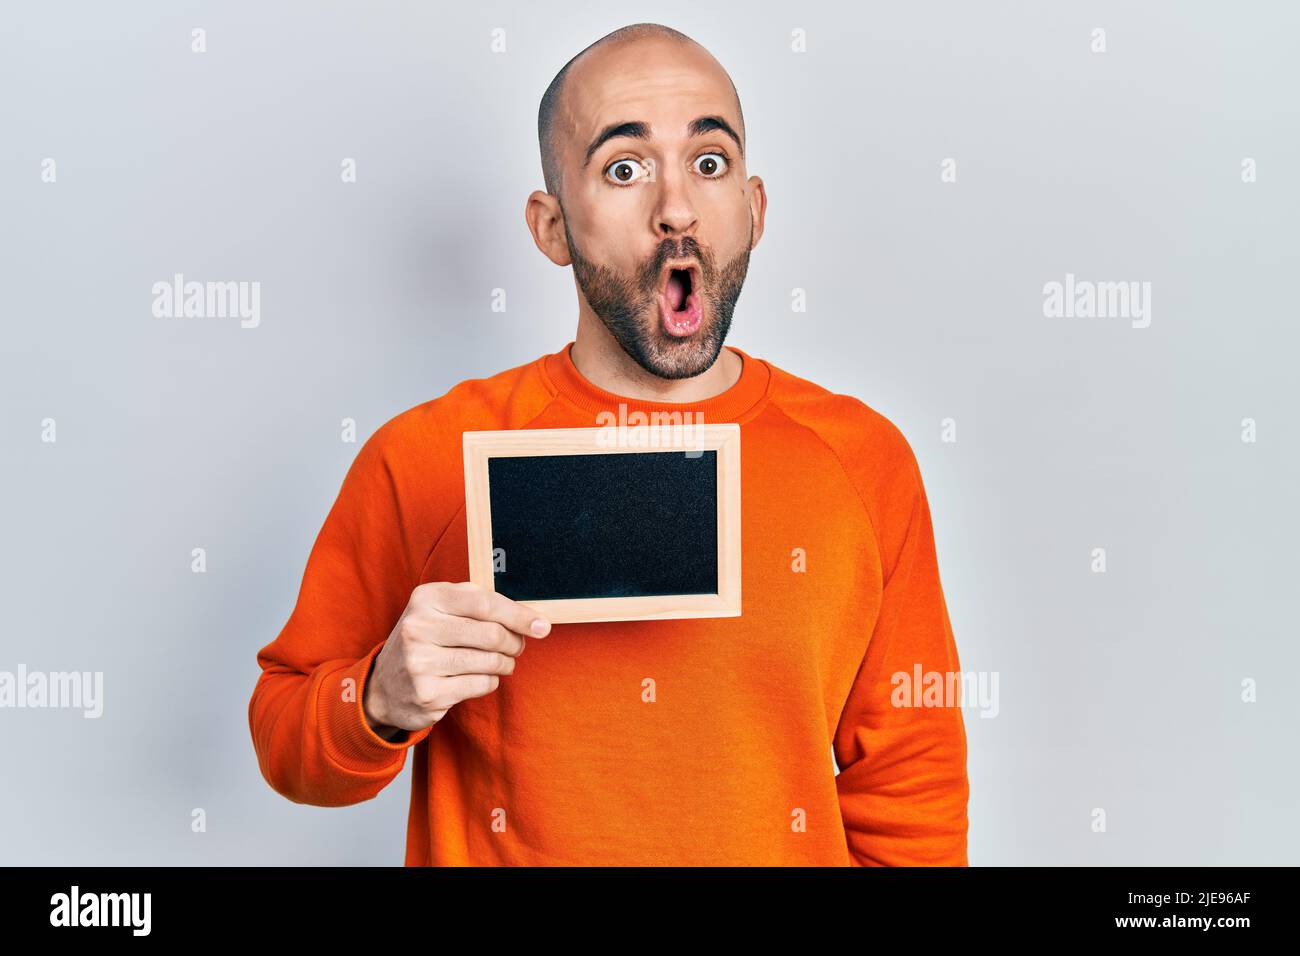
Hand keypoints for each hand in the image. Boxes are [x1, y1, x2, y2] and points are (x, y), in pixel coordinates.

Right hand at [362, 581, 549, 736]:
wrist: (384, 687)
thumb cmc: (426, 640)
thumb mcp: (441, 609)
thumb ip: (480, 603)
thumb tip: (533, 618)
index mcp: (426, 598)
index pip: (485, 603)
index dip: (519, 615)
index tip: (541, 625)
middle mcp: (419, 628)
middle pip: (491, 634)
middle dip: (514, 642)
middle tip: (517, 647)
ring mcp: (420, 663)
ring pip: (490, 661)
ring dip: (505, 663)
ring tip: (501, 662)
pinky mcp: (428, 693)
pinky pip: (481, 684)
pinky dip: (490, 681)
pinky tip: (479, 677)